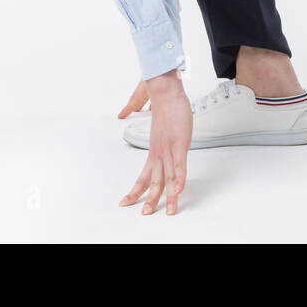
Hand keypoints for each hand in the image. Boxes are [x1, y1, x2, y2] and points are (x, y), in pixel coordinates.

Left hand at [119, 70, 189, 214]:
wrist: (165, 92)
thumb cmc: (164, 107)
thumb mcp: (157, 128)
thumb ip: (154, 137)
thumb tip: (131, 120)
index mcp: (153, 151)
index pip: (143, 176)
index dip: (136, 191)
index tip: (126, 202)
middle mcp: (158, 153)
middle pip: (153, 182)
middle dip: (149, 200)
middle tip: (145, 214)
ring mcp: (169, 150)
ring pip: (167, 178)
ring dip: (169, 197)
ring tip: (169, 211)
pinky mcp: (180, 144)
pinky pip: (180, 165)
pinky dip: (179, 179)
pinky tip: (179, 190)